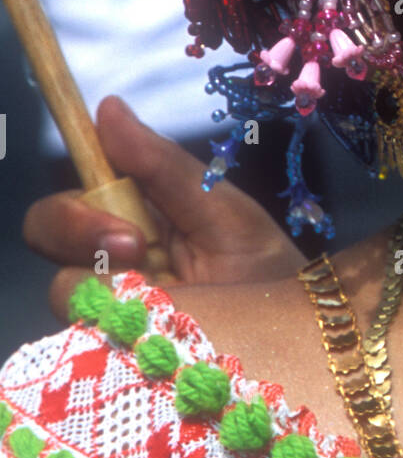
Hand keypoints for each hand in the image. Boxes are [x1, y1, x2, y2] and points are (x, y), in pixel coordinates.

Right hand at [23, 96, 306, 320]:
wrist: (297, 338)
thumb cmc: (264, 268)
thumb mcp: (221, 209)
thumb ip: (162, 165)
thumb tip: (108, 106)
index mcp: (136, 214)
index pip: (76, 194)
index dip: (74, 192)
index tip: (104, 183)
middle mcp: (114, 258)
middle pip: (49, 230)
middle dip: (78, 229)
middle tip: (137, 249)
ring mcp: (111, 307)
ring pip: (63, 286)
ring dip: (105, 285)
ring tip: (165, 295)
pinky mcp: (116, 351)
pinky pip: (83, 336)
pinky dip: (113, 327)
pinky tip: (156, 329)